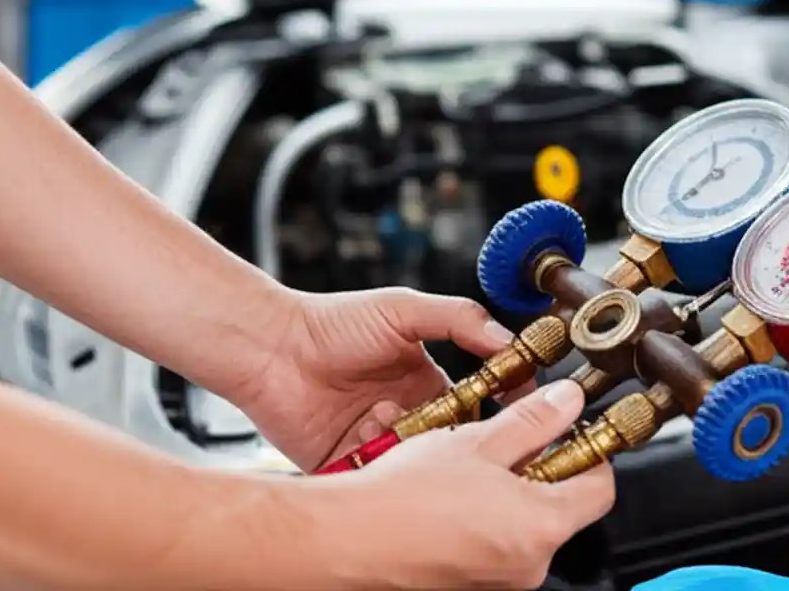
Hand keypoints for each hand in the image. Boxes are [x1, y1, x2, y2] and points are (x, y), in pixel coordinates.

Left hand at [232, 287, 524, 470]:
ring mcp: (379, 444)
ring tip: (385, 414)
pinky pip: (378, 479)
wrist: (269, 348)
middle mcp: (408, 416)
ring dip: (410, 444)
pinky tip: (361, 427)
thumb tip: (507, 339)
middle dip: (454, 436)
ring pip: (418, 465)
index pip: (480, 404)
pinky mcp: (349, 467)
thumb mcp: (403, 310)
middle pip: (452, 442)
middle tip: (446, 422)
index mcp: (427, 382)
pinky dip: (377, 457)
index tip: (518, 407)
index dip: (500, 408)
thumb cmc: (330, 324)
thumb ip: (460, 320)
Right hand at [299, 381, 614, 589]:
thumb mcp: (477, 441)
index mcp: (542, 526)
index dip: (588, 450)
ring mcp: (498, 581)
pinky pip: (492, 543)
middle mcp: (528, 564)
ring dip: (508, 488)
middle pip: (561, 506)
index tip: (570, 428)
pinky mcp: (468, 584)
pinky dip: (482, 514)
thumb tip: (567, 402)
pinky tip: (452, 490)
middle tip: (514, 434)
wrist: (343, 541)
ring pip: (522, 524)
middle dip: (542, 466)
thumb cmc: (403, 498)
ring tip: (472, 460)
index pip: (600, 486)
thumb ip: (532, 421)